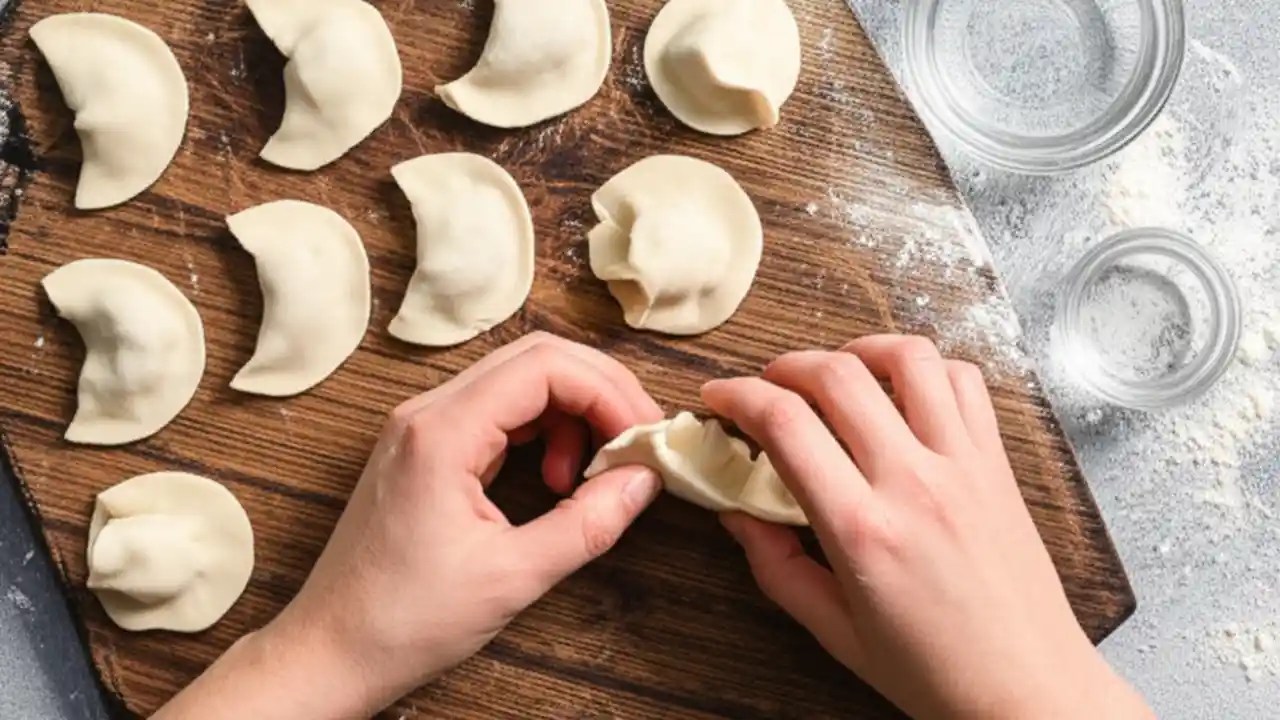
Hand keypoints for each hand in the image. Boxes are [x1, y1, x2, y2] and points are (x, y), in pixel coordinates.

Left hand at [156, 332, 663, 719]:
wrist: (331, 651)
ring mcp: (422, 427)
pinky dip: (543, 431)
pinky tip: (557, 478)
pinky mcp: (426, 449)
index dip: (608, 391)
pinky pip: (498, 412)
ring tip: (591, 475)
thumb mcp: (513, 576)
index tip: (643, 437)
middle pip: (535, 358)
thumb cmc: (404, 621)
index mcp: (441, 433)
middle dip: (599, 392)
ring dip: (572, 413)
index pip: (544, 365)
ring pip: (519, 381)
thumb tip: (644, 480)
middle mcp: (426, 413)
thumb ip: (588, 523)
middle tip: (637, 441)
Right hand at [706, 335, 1151, 719]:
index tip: (719, 398)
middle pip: (837, 376)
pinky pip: (965, 382)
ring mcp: (963, 466)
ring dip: (857, 350)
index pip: (787, 425)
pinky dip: (926, 368)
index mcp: (863, 531)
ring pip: (908, 359)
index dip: (738, 397)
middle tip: (764, 385)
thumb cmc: (935, 672)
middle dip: (784, 366)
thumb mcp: (835, 632)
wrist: (1029, 690)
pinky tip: (901, 391)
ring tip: (833, 372)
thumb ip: (777, 567)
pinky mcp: (997, 464)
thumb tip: (736, 513)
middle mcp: (915, 484)